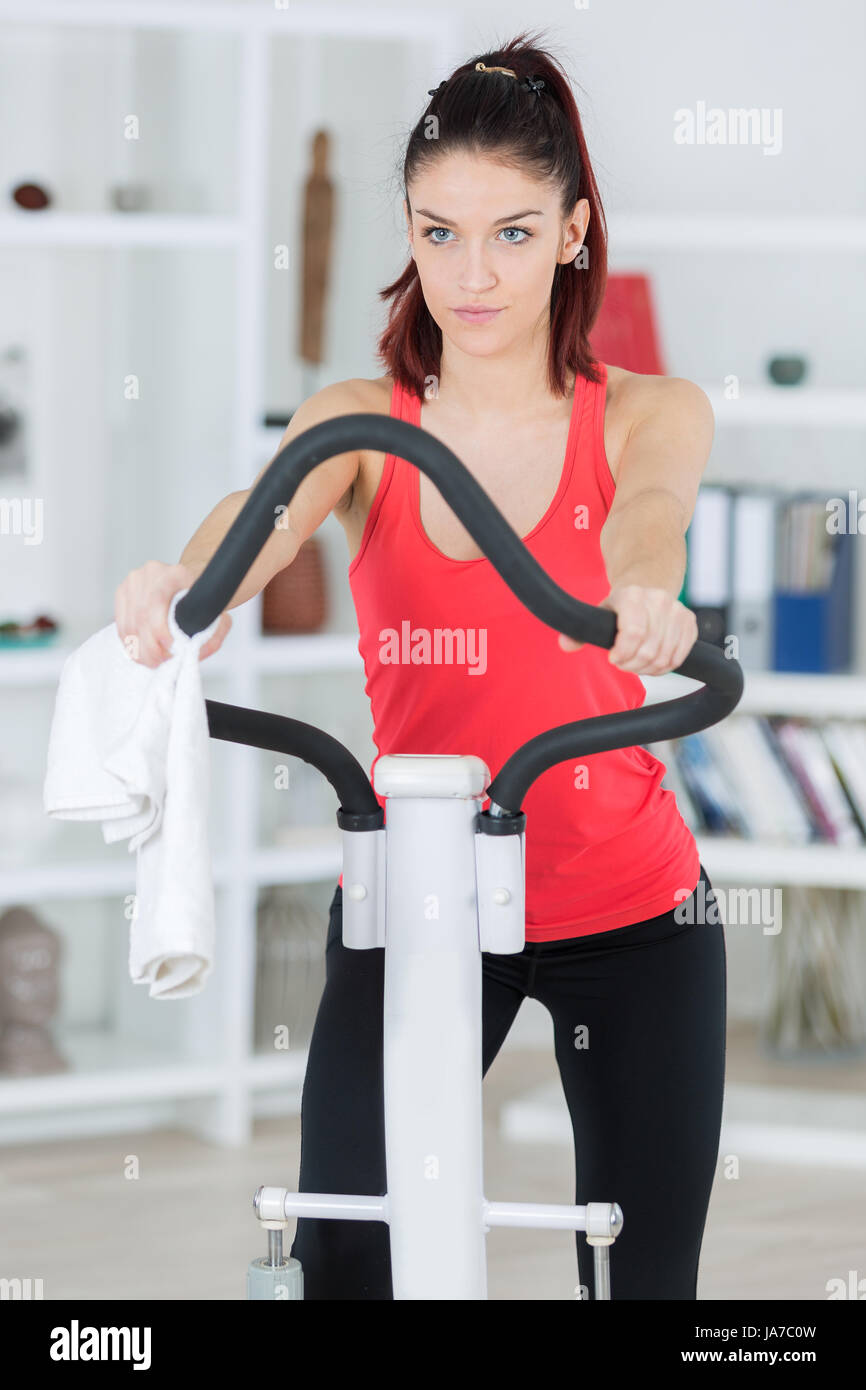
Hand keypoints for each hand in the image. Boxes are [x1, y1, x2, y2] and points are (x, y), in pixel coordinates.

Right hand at [114, 560, 231, 667]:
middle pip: (140, 615)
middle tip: (159, 660)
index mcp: (174, 573)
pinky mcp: (122, 591)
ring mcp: (134, 581)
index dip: (159, 628)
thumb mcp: (216, 614)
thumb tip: (195, 652)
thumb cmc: (199, 597)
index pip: (157, 600)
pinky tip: (139, 650)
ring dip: (138, 646)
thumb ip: (213, 635)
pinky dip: (128, 641)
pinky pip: (121, 622)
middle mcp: (151, 573)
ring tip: (151, 659)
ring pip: (129, 622)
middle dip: (149, 645)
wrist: (187, 583)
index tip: (168, 646)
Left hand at [557, 584, 697, 674]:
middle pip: (649, 650)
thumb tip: (565, 644)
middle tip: (623, 663)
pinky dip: (665, 667)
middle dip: (632, 665)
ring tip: (636, 663)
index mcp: (633, 595)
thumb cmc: (621, 606)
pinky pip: (680, 657)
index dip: (623, 653)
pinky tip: (652, 662)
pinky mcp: (690, 622)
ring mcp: (678, 611)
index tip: (613, 658)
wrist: (647, 587)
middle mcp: (659, 600)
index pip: (634, 632)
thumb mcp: (598, 613)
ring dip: (648, 669)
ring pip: (665, 657)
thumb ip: (579, 630)